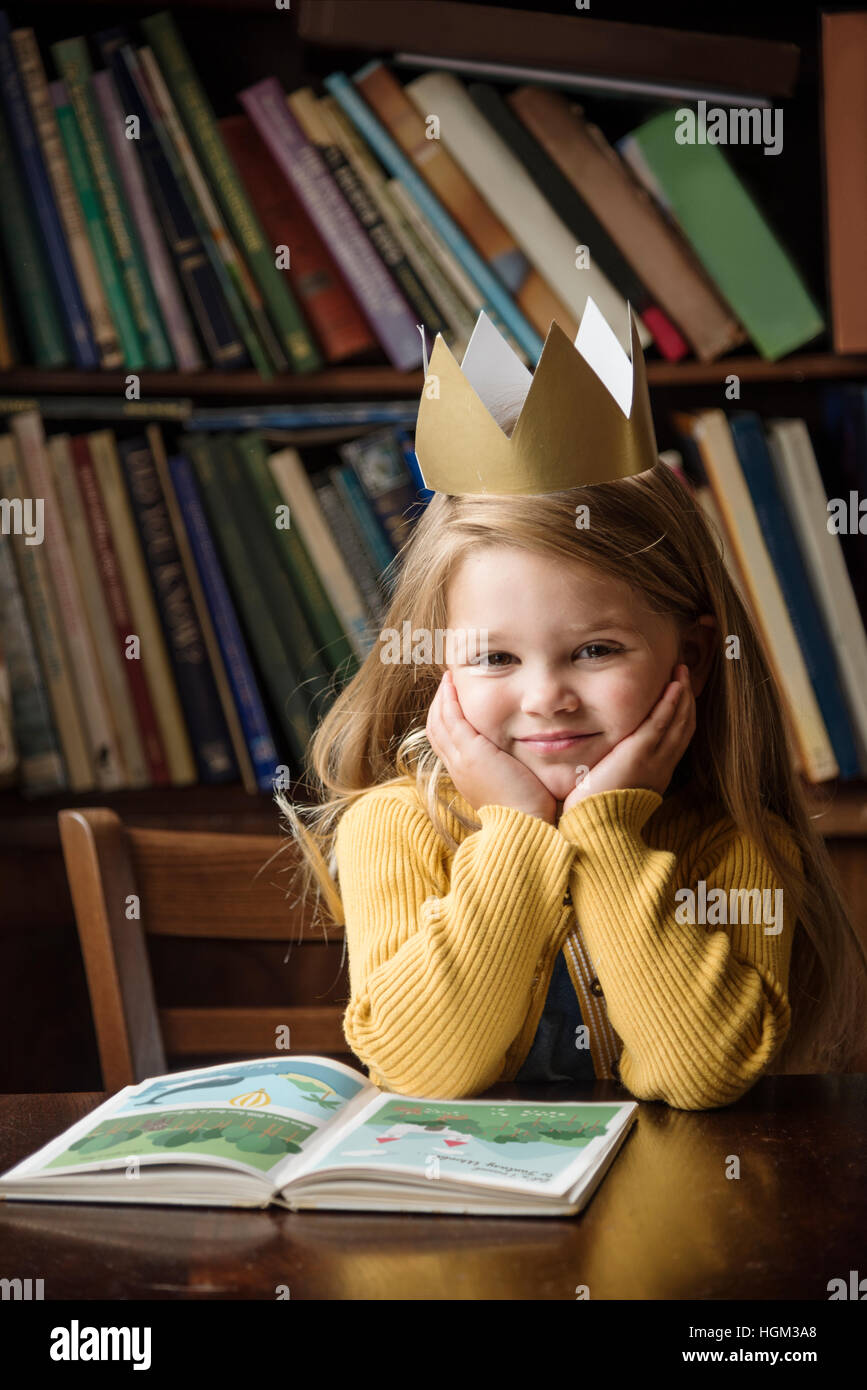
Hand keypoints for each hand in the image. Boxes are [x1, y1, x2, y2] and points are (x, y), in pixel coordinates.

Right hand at [426, 670, 556, 822]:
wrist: (526, 827)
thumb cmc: (529, 813)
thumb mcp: (512, 789)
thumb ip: (509, 772)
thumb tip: (520, 762)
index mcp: (465, 777)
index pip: (445, 743)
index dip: (446, 721)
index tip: (453, 703)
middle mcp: (457, 768)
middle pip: (436, 730)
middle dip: (439, 705)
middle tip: (447, 685)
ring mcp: (461, 760)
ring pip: (439, 722)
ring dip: (442, 697)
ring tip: (449, 679)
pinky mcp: (471, 753)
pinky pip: (452, 719)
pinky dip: (449, 699)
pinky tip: (452, 684)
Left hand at [561, 664, 695, 812]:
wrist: (593, 829)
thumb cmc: (594, 813)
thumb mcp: (612, 787)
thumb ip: (616, 770)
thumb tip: (607, 758)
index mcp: (656, 776)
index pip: (676, 740)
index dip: (681, 716)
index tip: (679, 696)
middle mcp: (662, 768)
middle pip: (684, 728)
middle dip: (687, 700)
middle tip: (684, 676)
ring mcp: (655, 761)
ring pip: (678, 722)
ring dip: (682, 695)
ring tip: (681, 672)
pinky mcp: (640, 754)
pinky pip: (662, 723)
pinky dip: (671, 704)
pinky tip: (675, 687)